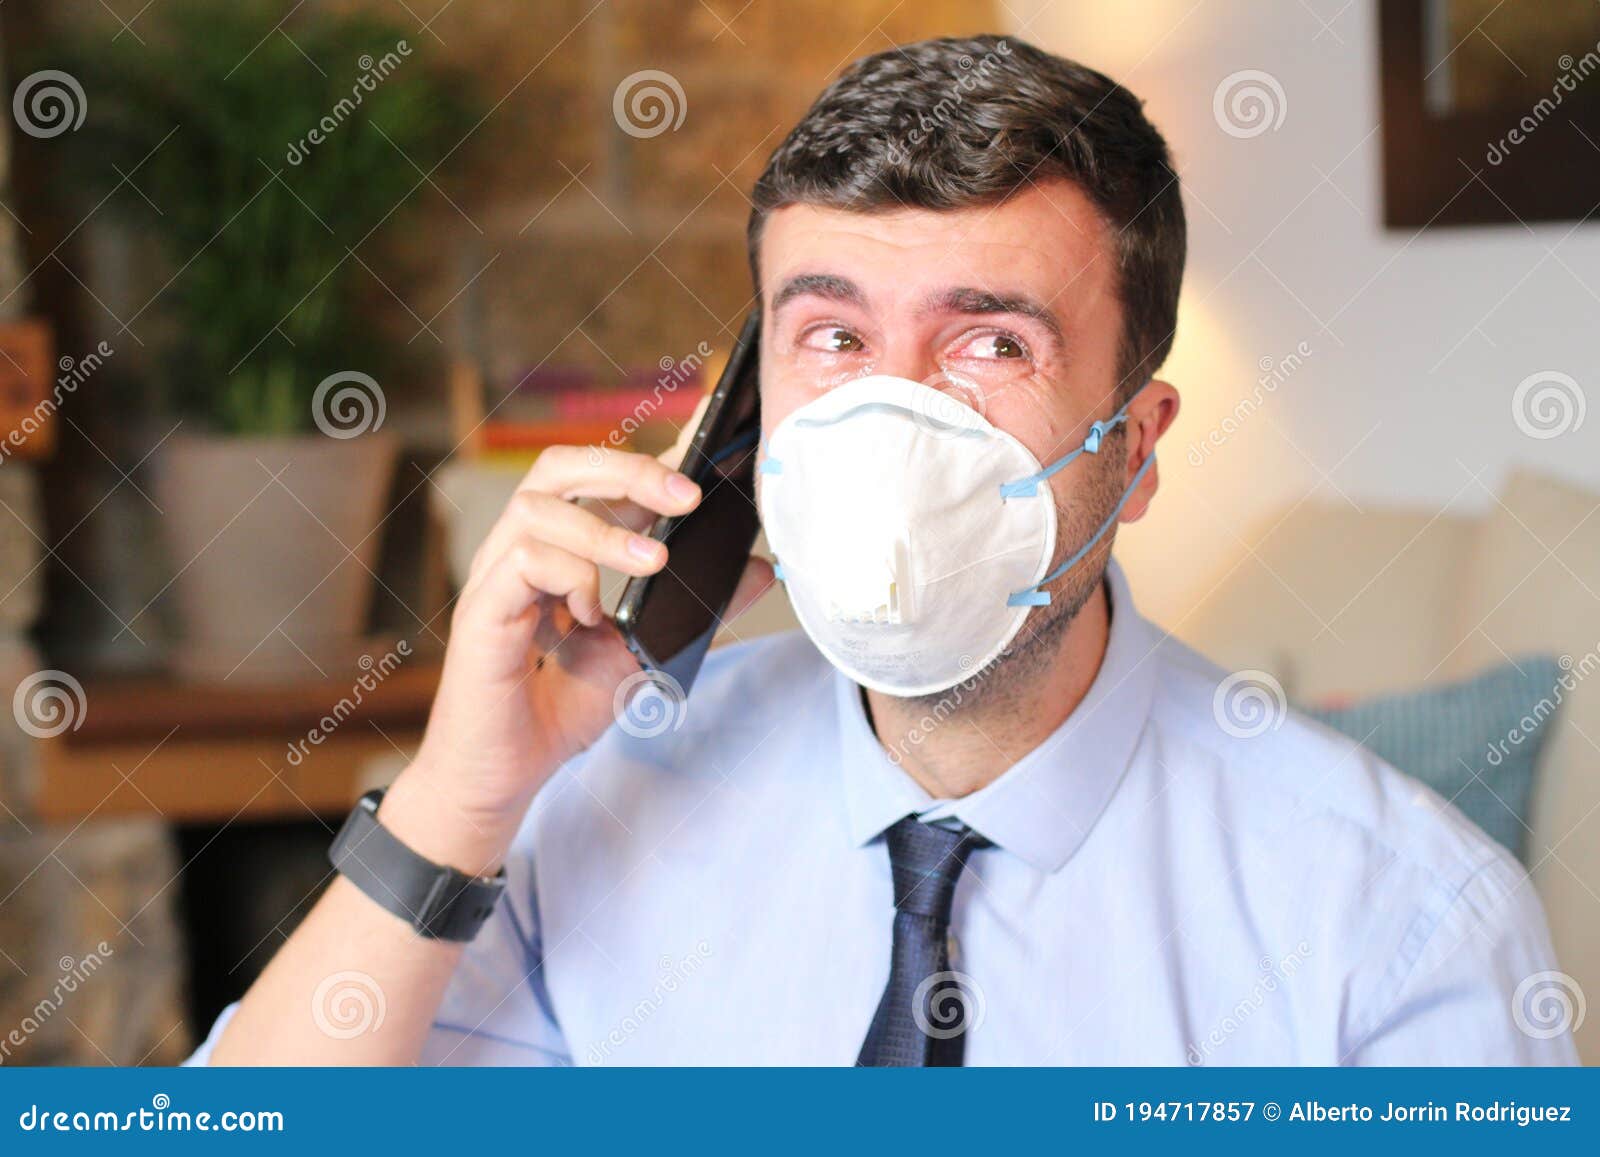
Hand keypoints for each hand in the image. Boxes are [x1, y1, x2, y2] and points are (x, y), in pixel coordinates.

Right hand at [387, 437, 772, 870]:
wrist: (501, 778)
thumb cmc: (558, 709)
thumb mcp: (644, 652)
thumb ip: (695, 610)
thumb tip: (759, 570)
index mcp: (557, 548)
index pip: (596, 477)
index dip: (647, 458)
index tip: (704, 450)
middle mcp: (520, 551)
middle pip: (559, 468)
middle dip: (628, 470)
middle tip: (687, 495)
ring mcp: (496, 578)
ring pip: (536, 507)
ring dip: (604, 528)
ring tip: (653, 562)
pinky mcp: (481, 613)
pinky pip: (521, 562)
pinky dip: (569, 575)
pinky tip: (592, 615)